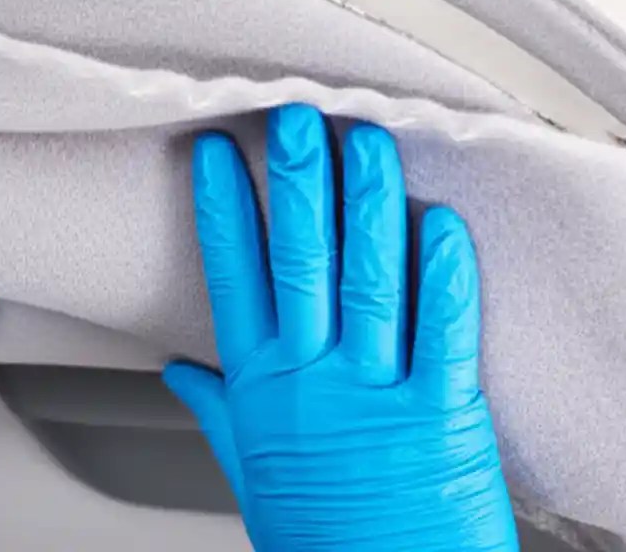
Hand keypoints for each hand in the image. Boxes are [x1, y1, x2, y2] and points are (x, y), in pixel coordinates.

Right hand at [164, 105, 517, 550]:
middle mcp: (312, 380)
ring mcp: (375, 393)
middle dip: (296, 182)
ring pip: (368, 279)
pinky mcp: (441, 414)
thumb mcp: (252, 473)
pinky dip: (444, 274)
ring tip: (363, 140)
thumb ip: (218, 411)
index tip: (214, 153)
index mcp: (261, 388)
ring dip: (366, 203)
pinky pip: (443, 331)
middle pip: (298, 262)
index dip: (222, 210)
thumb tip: (181, 373)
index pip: (233, 278)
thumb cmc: (318, 540)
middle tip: (295, 117)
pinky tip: (439, 221)